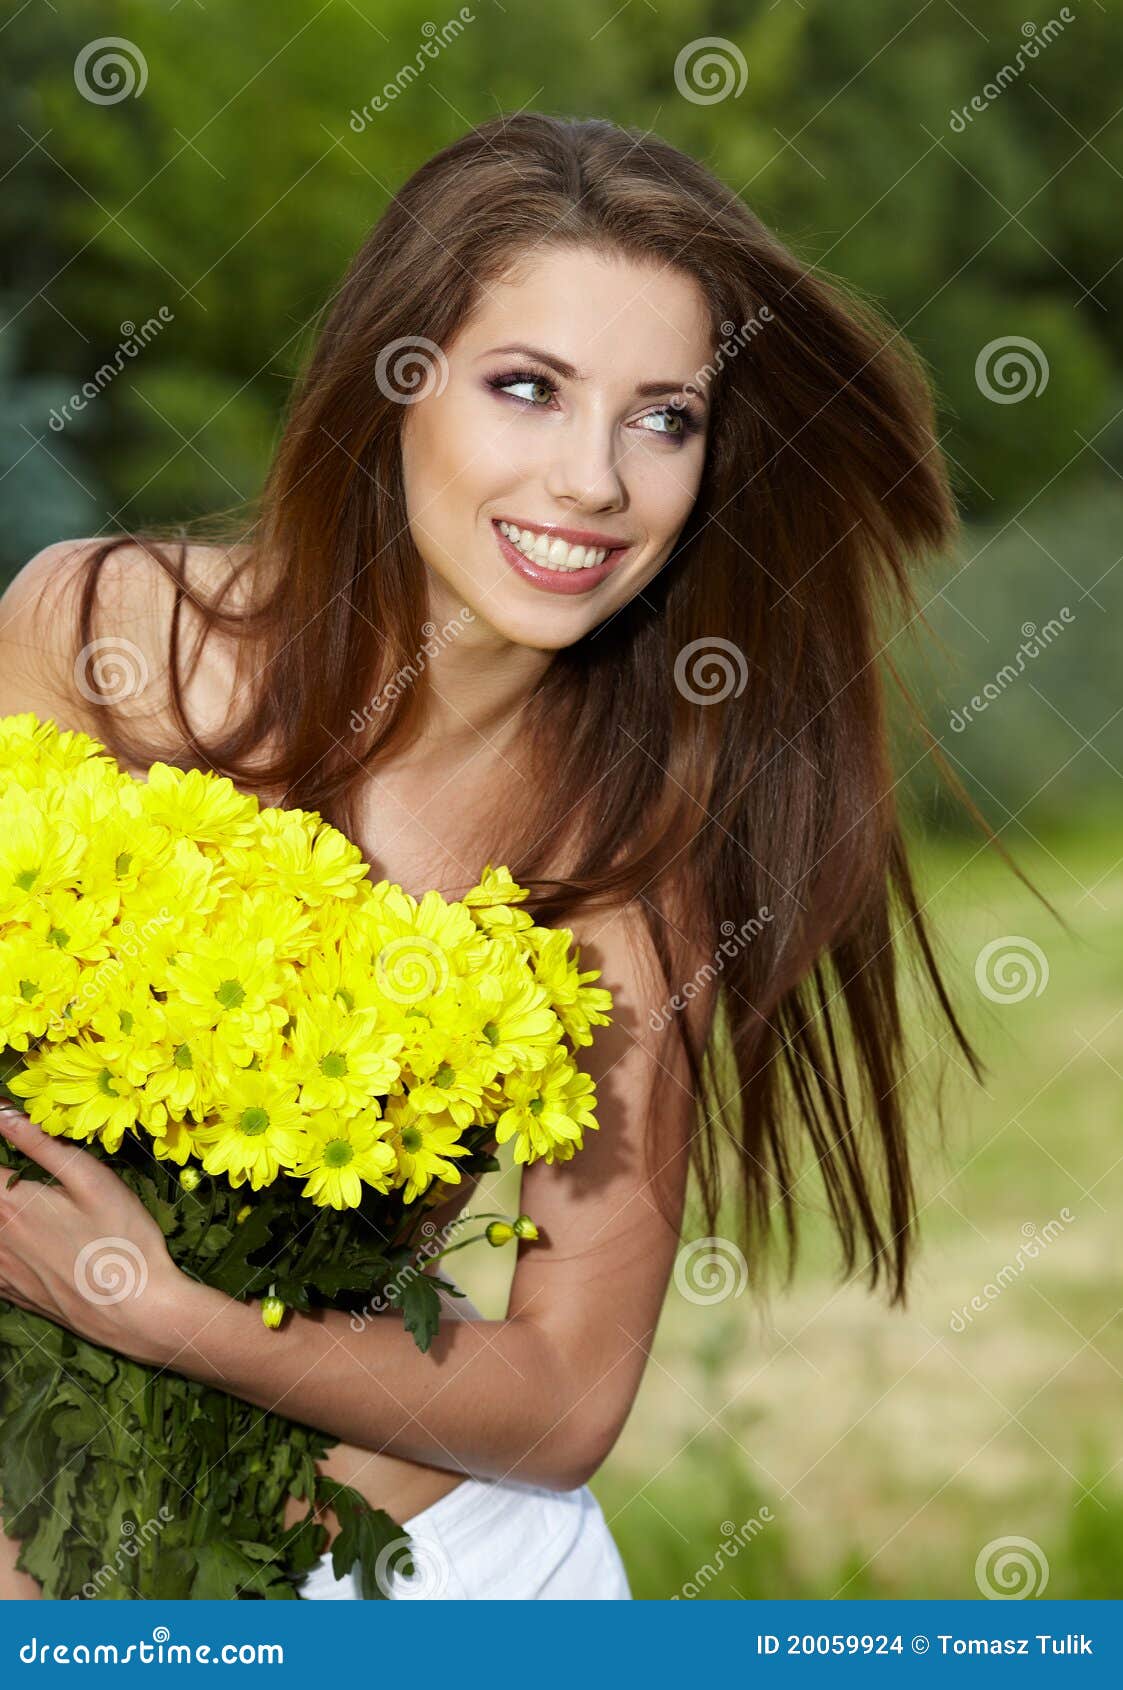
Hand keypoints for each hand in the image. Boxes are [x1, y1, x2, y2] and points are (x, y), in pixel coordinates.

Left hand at [0, 1104, 183, 1366]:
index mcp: (10, 1203)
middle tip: (33, 1187)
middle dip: (4, 1184)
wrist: (136, 1311)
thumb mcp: (92, 1180)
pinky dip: (3, 1246)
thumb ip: (41, 1144)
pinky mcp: (10, 1293)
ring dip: (4, 1216)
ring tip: (31, 1211)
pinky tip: (22, 1242)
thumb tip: (4, 1114)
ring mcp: (0, 1270)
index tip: (9, 1127)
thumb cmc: (121, 1238)